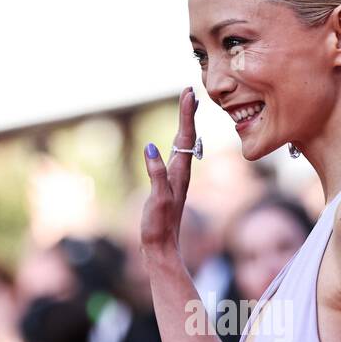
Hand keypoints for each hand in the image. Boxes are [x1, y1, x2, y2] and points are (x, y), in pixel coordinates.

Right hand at [141, 86, 199, 256]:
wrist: (162, 250)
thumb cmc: (159, 227)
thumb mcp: (158, 200)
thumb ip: (156, 174)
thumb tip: (150, 147)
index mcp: (179, 174)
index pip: (185, 138)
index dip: (186, 114)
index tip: (189, 93)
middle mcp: (181, 174)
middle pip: (187, 137)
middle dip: (188, 113)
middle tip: (190, 91)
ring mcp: (176, 180)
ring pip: (184, 146)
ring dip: (186, 124)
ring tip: (188, 107)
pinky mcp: (170, 186)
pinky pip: (176, 156)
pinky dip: (178, 142)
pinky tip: (177, 139)